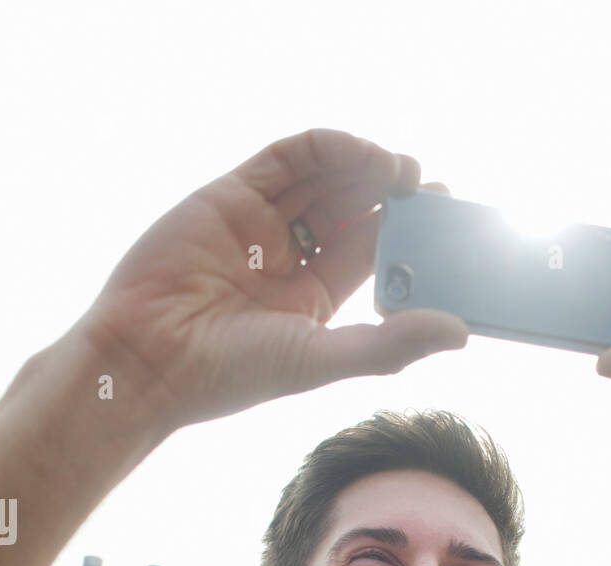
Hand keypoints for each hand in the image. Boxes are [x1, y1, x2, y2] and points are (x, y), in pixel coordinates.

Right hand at [77, 128, 467, 431]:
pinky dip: (327, 147)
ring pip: (327, 179)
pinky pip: (288, 158)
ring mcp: (262, 223)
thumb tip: (460, 331)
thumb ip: (390, 344)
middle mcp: (290, 259)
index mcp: (313, 302)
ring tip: (406, 169)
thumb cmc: (231, 373)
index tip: (446, 226)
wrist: (149, 355)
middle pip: (355, 211)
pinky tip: (361, 154)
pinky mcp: (233, 193)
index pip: (373, 255)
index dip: (409, 237)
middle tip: (435, 189)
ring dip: (369, 167)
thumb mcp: (322, 359)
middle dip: (396, 196)